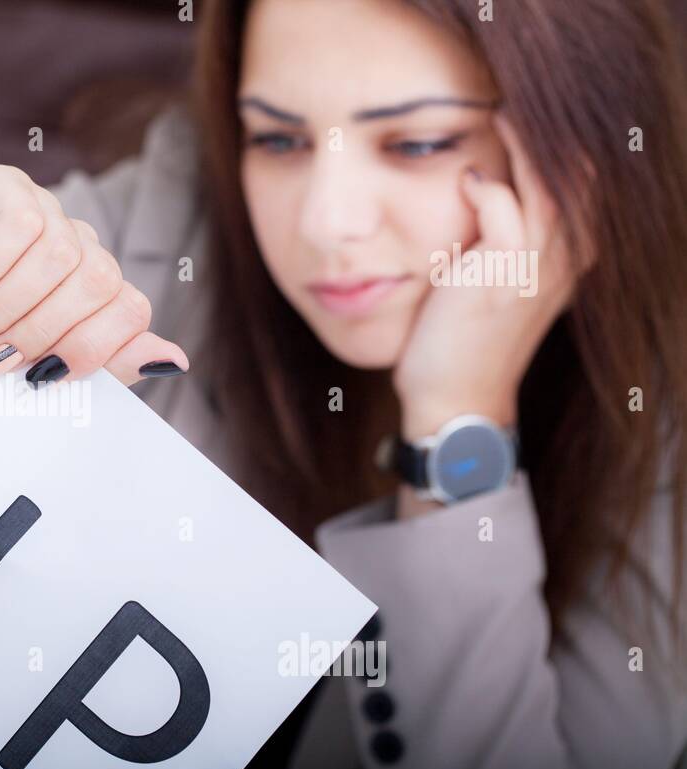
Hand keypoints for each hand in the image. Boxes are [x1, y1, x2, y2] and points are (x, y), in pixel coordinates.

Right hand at [0, 165, 188, 386]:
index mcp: (94, 289)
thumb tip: (173, 360)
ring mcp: (45, 210)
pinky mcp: (5, 186)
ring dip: (8, 308)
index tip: (41, 378)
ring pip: (60, 258)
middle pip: (99, 283)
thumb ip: (103, 358)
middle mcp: (78, 245)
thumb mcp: (30, 358)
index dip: (90, 348)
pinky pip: (21, 225)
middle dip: (42, 334)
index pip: (131, 309)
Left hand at [393, 115, 587, 438]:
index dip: (561, 149)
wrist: (455, 397)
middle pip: (574, 174)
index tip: (528, 119)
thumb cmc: (467, 341)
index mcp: (569, 258)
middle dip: (546, 135)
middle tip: (514, 102)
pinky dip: (489, 188)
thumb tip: (489, 188)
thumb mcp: (500, 283)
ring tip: (498, 113)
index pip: (584, 184)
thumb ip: (507, 238)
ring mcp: (535, 266)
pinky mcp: (500, 273)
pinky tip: (472, 178)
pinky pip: (505, 210)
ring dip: (521, 145)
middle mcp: (564, 258)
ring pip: (544, 184)